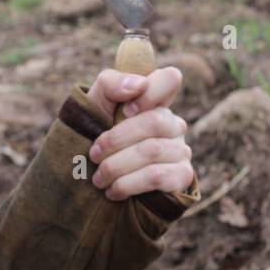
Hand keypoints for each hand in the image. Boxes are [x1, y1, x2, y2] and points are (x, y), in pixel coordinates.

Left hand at [85, 67, 192, 200]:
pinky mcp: (181, 176)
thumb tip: (139, 85)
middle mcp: (173, 124)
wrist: (88, 179)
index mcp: (156, 101)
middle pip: (154, 122)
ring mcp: (181, 150)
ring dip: (116, 166)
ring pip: (151, 151)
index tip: (125, 110)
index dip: (149, 93)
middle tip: (94, 155)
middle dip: (116, 140)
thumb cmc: (95, 134)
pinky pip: (157, 177)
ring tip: (99, 178)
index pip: (171, 79)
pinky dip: (128, 184)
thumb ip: (112, 83)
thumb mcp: (96, 103)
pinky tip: (114, 190)